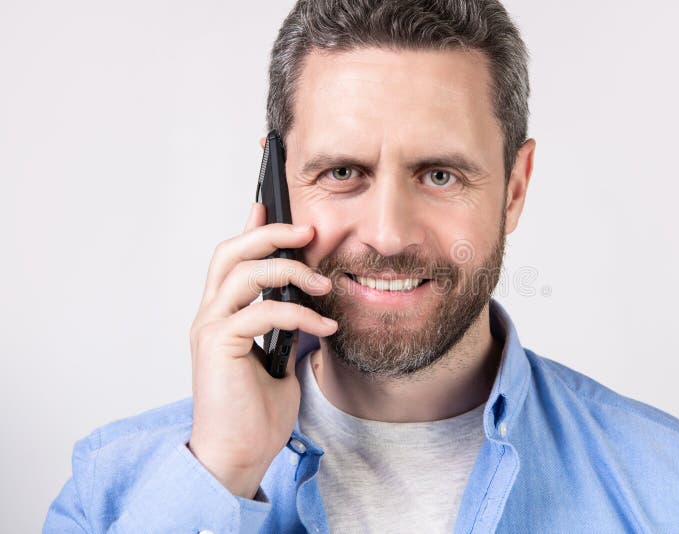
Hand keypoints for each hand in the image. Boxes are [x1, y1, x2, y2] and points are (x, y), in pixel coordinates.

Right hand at [187, 201, 337, 498]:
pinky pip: (263, 311)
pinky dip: (299, 314)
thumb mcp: (279, 360)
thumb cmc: (255, 414)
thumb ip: (284, 330)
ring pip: (243, 272)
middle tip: (308, 232)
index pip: (232, 260)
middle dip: (271, 234)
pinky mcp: (217, 344)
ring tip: (325, 285)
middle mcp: (210, 316)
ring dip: (290, 271)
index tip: (271, 207)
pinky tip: (324, 327)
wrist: (238, 455)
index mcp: (222, 316)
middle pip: (230, 252)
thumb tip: (306, 309)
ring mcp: (209, 328)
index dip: (251, 230)